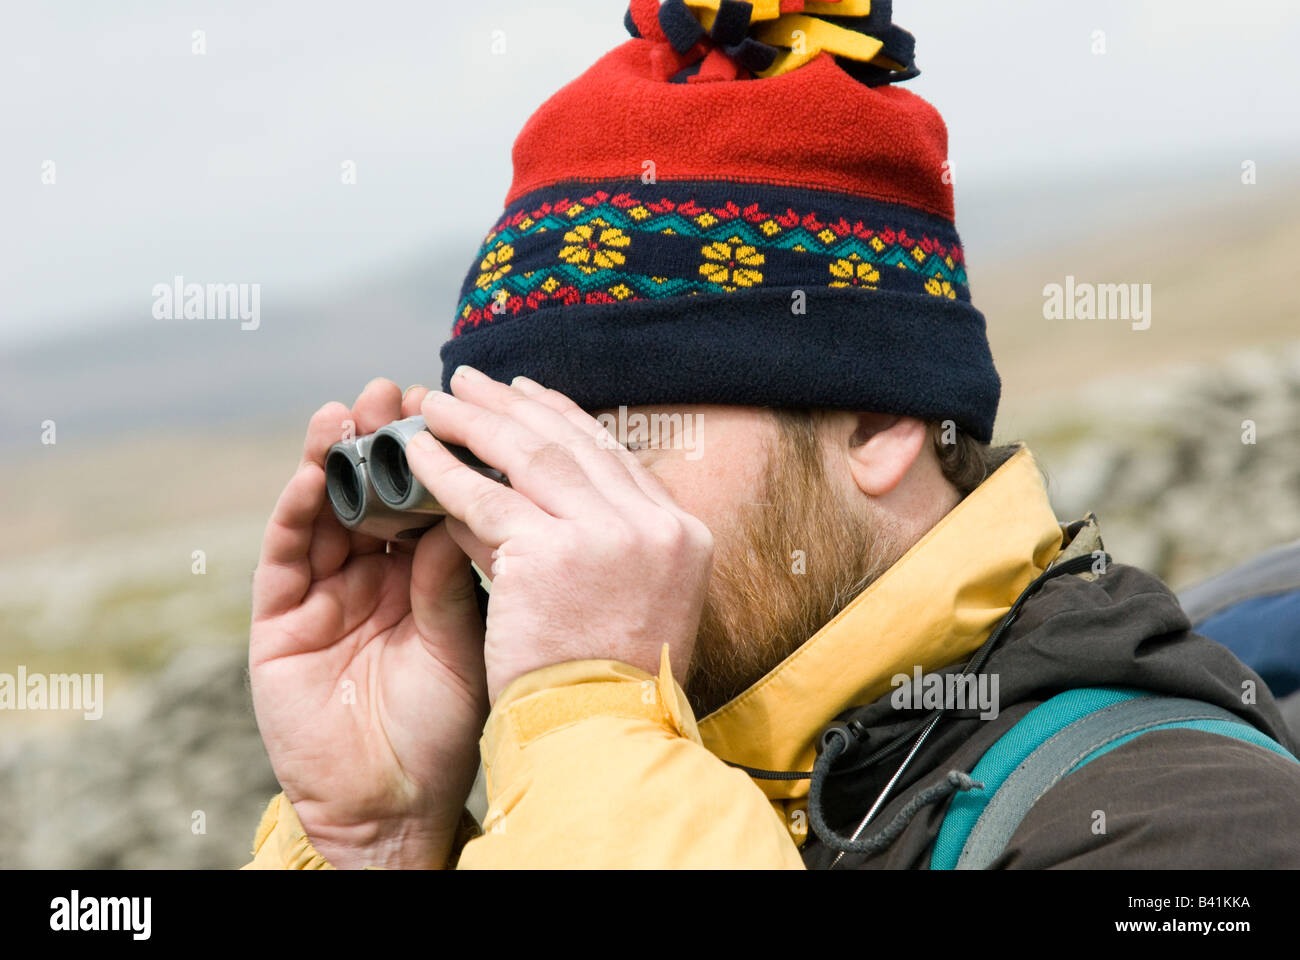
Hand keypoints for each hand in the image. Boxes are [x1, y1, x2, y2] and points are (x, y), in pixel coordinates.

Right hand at [249, 379, 488, 868]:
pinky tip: (314, 472)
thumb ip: (453, 579)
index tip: (448, 407)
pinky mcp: (280, 616)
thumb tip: (466, 504)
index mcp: (423, 576)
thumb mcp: (462, 644)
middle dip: (382, 440)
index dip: (432, 456)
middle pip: (374, 492)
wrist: (392, 803)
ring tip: (349, 412)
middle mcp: (374, 573)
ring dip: (335, 459)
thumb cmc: (441, 727)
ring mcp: (324, 591)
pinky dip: (298, 510)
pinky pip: (288, 552)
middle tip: (394, 390)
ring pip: (327, 510)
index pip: (425, 500)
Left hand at [403, 366, 713, 703]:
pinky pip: (485, 499)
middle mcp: (653, 524)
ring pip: (528, 457)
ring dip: (476, 423)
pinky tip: (418, 453)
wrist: (604, 737)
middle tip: (472, 381)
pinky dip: (447, 471)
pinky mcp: (549, 552)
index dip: (563, 419)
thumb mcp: (630, 603)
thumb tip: (523, 499)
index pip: (613, 457)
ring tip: (437, 401)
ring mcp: (606, 534)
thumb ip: (595, 545)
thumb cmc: (610, 688)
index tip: (527, 396)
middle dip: (514, 405)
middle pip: (572, 443)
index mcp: (682, 534)